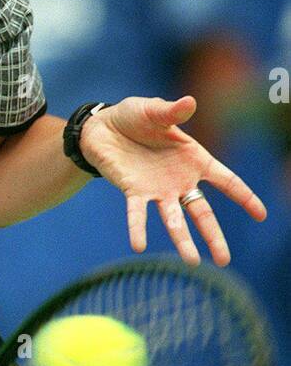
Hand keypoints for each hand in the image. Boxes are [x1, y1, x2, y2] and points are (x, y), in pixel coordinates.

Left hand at [79, 95, 266, 265]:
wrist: (103, 127)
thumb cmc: (135, 116)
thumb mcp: (155, 109)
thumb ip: (172, 111)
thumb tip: (189, 101)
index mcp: (194, 160)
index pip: (226, 181)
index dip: (244, 196)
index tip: (262, 215)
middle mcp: (180, 181)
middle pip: (202, 213)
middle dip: (214, 236)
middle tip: (223, 261)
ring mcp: (158, 190)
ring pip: (174, 219)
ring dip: (182, 240)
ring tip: (192, 263)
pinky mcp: (134, 192)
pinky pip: (137, 213)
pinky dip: (137, 228)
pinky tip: (138, 246)